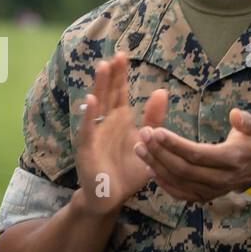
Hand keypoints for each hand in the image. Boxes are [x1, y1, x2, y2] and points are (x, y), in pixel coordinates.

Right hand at [73, 52, 168, 216]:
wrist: (110, 197)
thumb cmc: (127, 170)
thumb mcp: (146, 142)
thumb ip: (153, 118)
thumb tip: (162, 91)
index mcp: (119, 119)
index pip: (119, 91)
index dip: (120, 74)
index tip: (123, 55)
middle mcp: (105, 122)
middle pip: (108, 93)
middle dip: (111, 74)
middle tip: (116, 55)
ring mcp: (95, 134)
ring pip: (96, 106)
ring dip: (99, 86)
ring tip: (102, 67)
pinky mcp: (87, 148)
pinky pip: (88, 129)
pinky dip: (89, 115)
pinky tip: (91, 100)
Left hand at [134, 107, 250, 203]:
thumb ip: (249, 121)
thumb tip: (235, 114)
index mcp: (232, 160)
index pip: (198, 154)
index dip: (175, 145)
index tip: (156, 131)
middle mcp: (221, 179)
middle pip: (183, 169)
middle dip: (160, 152)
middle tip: (143, 135)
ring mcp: (211, 191)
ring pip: (178, 181)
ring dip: (156, 165)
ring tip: (140, 148)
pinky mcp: (202, 197)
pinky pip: (178, 192)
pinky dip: (162, 181)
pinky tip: (149, 166)